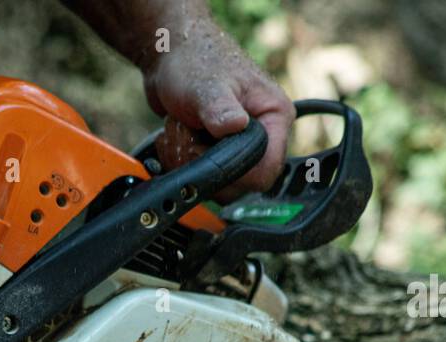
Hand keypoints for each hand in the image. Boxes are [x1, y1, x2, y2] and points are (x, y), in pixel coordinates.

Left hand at [141, 20, 293, 198]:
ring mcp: (240, 142)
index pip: (268, 169)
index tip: (211, 158)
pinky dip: (183, 160)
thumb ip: (220, 110)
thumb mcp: (207, 86)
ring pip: (219, 180)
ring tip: (182, 131)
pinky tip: (178, 135)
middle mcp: (263, 132)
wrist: (169, 55)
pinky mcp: (219, 148)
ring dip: (191, 161)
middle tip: (190, 140)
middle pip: (242, 182)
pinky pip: (203, 173)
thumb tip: (236, 127)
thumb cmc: (195, 60)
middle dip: (209, 167)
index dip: (239, 174)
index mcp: (275, 116)